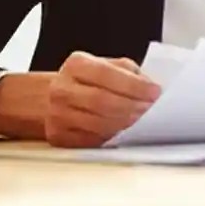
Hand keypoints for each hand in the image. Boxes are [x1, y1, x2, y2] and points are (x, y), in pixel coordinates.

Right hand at [45, 52, 161, 147]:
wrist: (49, 98)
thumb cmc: (85, 81)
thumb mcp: (104, 65)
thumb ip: (127, 72)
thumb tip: (148, 86)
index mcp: (76, 65)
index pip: (106, 74)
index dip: (133, 85)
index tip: (155, 92)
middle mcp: (62, 89)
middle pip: (101, 101)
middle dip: (132, 107)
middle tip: (150, 110)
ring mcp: (57, 115)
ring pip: (97, 124)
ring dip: (125, 124)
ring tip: (141, 121)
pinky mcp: (59, 137)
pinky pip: (91, 140)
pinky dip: (112, 137)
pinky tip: (124, 132)